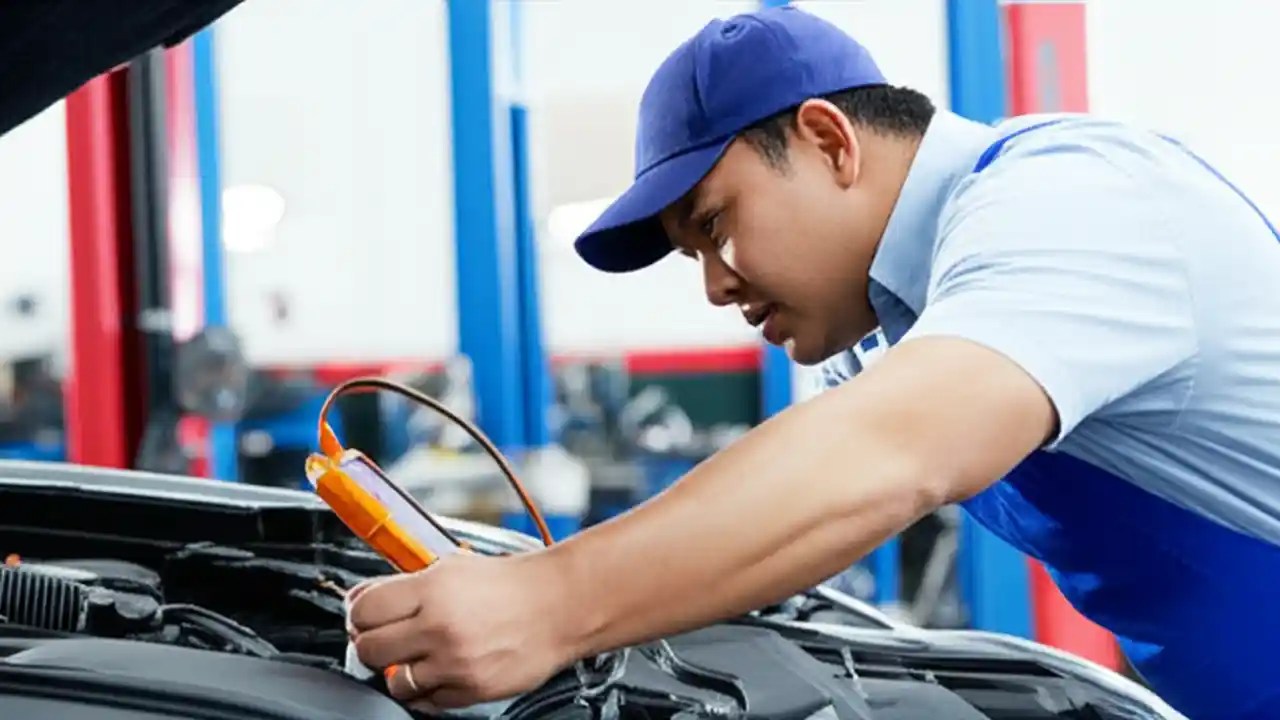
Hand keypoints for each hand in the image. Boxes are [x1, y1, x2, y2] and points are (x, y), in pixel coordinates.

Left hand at [346, 552, 580, 711]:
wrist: (559, 605)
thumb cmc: (511, 584)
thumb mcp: (453, 567)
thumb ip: (409, 583)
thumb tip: (364, 600)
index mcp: (431, 589)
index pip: (363, 610)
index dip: (359, 614)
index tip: (365, 616)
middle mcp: (439, 626)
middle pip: (369, 649)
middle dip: (372, 644)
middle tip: (387, 638)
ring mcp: (454, 662)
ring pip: (394, 682)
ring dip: (401, 671)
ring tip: (419, 656)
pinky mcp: (470, 689)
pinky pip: (427, 702)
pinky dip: (429, 689)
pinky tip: (443, 669)